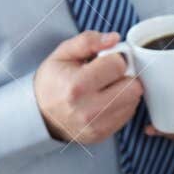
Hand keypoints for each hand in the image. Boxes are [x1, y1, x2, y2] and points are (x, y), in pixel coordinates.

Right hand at [34, 30, 141, 144]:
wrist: (40, 114)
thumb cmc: (52, 80)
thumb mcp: (63, 53)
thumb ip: (88, 41)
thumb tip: (115, 38)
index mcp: (77, 86)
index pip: (118, 65)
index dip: (115, 58)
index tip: (106, 60)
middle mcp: (88, 109)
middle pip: (133, 87)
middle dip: (125, 75)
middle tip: (110, 74)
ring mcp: (96, 125)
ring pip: (133, 101)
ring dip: (125, 90)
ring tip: (107, 87)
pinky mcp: (102, 134)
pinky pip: (128, 115)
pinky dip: (122, 104)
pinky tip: (106, 100)